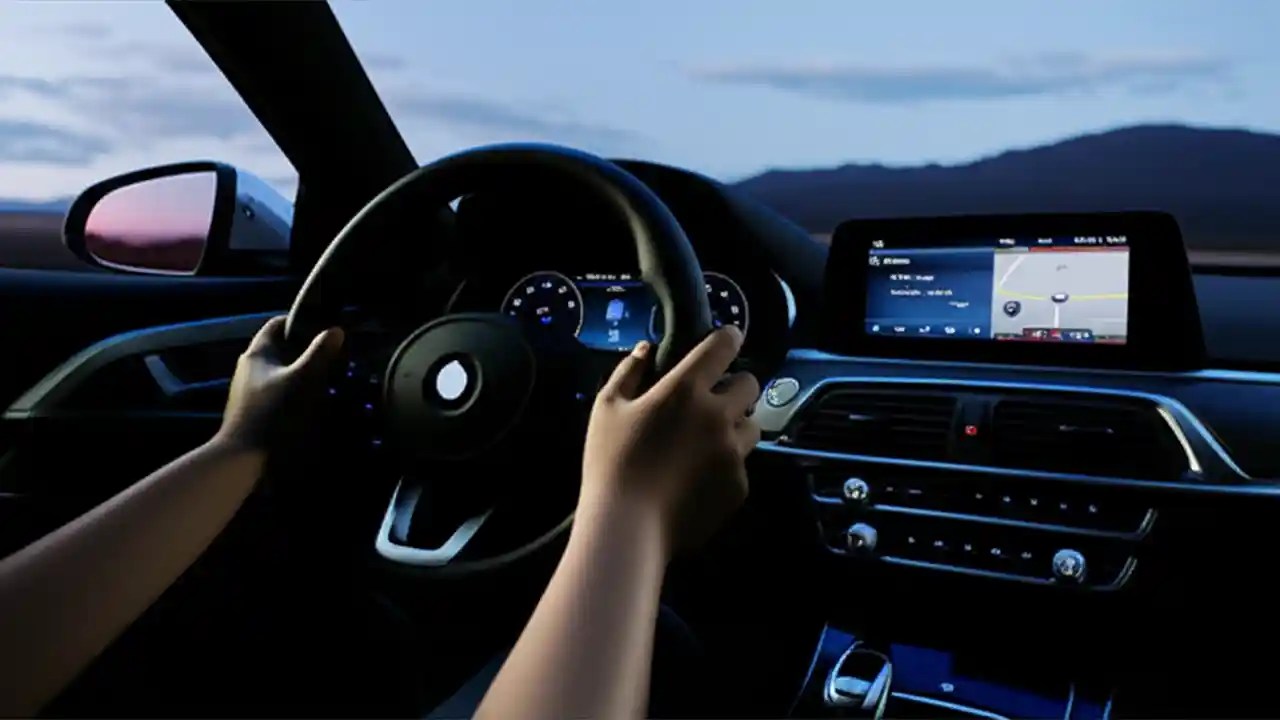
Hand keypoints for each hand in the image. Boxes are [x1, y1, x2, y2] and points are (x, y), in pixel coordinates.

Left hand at [215, 316, 344, 451]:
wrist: (243, 457)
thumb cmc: (273, 413)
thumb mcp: (303, 380)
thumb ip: (319, 353)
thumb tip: (336, 330)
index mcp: (257, 354)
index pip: (276, 324)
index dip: (298, 321)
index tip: (322, 327)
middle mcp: (248, 368)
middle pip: (278, 349)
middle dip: (302, 349)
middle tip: (329, 354)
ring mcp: (247, 391)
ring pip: (277, 371)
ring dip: (298, 372)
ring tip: (324, 379)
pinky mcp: (250, 410)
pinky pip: (275, 391)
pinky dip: (291, 391)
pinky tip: (308, 403)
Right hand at [580, 326, 760, 554]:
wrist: (628, 527)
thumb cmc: (610, 462)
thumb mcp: (607, 408)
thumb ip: (628, 372)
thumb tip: (646, 349)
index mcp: (686, 389)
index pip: (724, 346)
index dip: (727, 339)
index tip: (724, 342)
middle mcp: (719, 415)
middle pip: (750, 385)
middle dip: (734, 387)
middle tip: (711, 401)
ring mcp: (733, 452)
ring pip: (751, 425)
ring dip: (735, 425)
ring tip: (709, 441)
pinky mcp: (739, 485)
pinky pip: (742, 464)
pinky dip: (726, 464)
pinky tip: (699, 477)